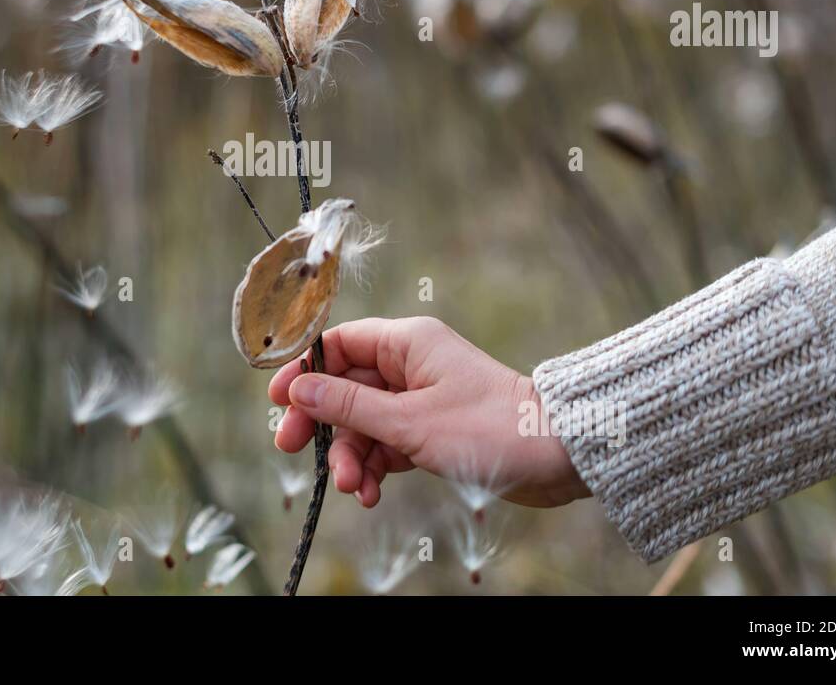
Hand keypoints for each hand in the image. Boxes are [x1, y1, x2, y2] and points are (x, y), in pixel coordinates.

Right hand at [269, 316, 589, 508]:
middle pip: (346, 387)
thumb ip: (350, 406)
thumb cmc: (489, 427)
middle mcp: (412, 364)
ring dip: (353, 455)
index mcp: (406, 342)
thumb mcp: (409, 421)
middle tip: (294, 451)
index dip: (305, 372)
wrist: (557, 456)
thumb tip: (299, 390)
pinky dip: (377, 467)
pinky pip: (389, 444)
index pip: (339, 345)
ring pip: (366, 422)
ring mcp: (422, 399)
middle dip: (324, 424)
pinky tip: (373, 493)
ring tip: (355, 489)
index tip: (277, 401)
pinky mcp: (433, 430)